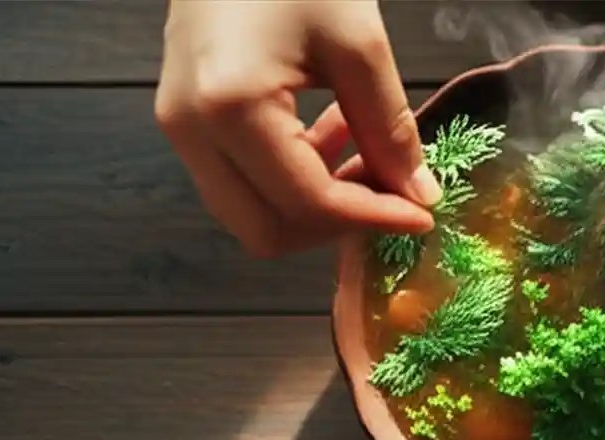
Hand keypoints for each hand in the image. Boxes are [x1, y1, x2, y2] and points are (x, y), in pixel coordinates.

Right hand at [154, 0, 440, 257]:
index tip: (423, 213)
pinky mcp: (186, 119)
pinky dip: (292, 180)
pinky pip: (241, 182)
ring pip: (252, 214)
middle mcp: (191, 130)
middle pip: (268, 232)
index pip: (309, 203)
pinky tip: (334, 137)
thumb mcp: (357, 43)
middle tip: (391, 194)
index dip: (373, 219)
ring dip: (316, 205)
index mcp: (230, 107)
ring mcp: (180, 127)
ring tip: (366, 155)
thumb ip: (390, 128)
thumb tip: (421, 195)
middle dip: (337, 225)